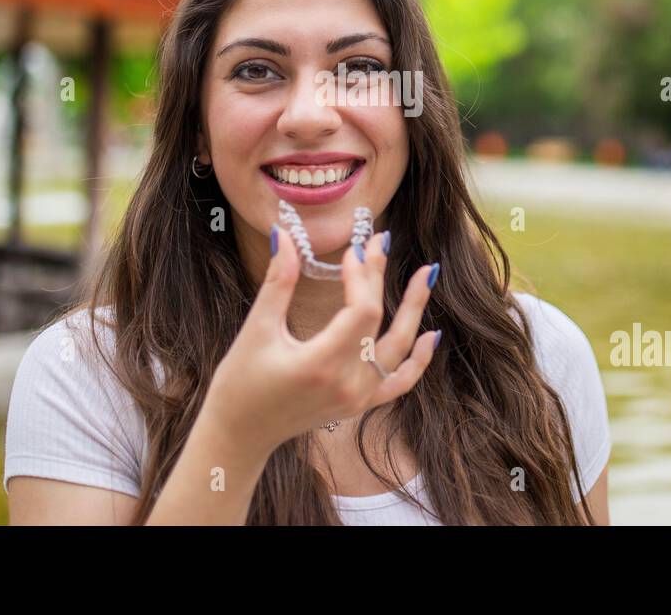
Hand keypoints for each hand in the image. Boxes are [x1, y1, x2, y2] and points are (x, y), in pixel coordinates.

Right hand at [204, 224, 439, 457]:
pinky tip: (430, 334)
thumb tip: (285, 236)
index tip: (353, 248)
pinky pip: (399, 382)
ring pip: (398, 349)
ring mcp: (358, 398)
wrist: (240, 433)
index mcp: (321, 364)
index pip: (361, 310)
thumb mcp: (257, 329)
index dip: (362, 275)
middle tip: (382, 241)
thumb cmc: (240, 383)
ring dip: (413, 310)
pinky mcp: (359, 404)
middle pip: (379, 321)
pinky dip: (417, 359)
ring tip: (426, 274)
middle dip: (380, 277)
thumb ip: (278, 282)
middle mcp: (348, 384)